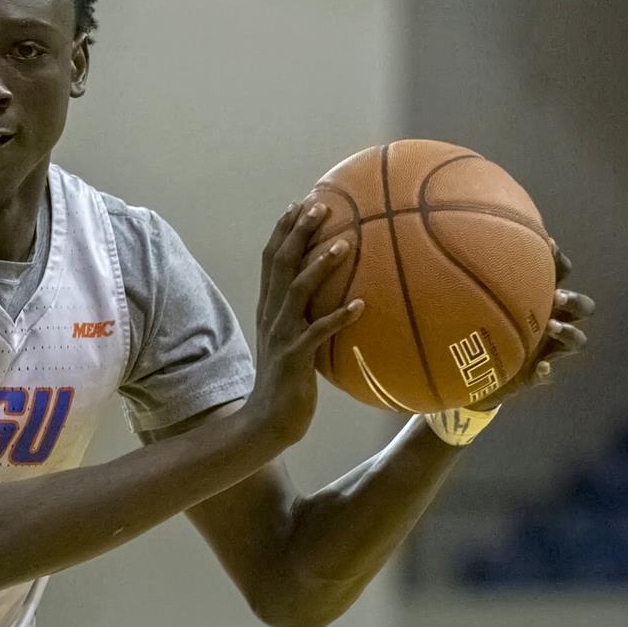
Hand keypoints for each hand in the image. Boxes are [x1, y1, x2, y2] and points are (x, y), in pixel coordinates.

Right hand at [243, 201, 365, 442]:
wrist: (266, 421)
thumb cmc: (286, 381)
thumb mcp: (292, 341)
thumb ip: (305, 316)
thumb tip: (338, 296)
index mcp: (268, 308)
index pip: (270, 259)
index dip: (283, 230)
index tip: (300, 204)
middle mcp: (270, 315)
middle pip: (279, 263)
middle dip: (298, 232)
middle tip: (320, 207)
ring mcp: (281, 335)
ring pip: (296, 290)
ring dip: (320, 265)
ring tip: (344, 244)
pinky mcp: (294, 358)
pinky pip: (317, 332)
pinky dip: (338, 317)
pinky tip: (361, 306)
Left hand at [471, 247, 593, 410]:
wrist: (469, 363)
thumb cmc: (474, 319)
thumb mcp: (473, 295)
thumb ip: (473, 271)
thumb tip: (455, 236)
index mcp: (540, 297)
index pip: (561, 274)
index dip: (559, 260)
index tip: (548, 245)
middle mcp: (551, 319)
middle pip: (583, 308)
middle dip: (574, 300)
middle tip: (557, 297)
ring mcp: (548, 348)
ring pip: (577, 340)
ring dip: (567, 332)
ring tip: (549, 327)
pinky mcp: (536, 373)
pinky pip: (548, 374)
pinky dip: (545, 371)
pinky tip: (540, 367)